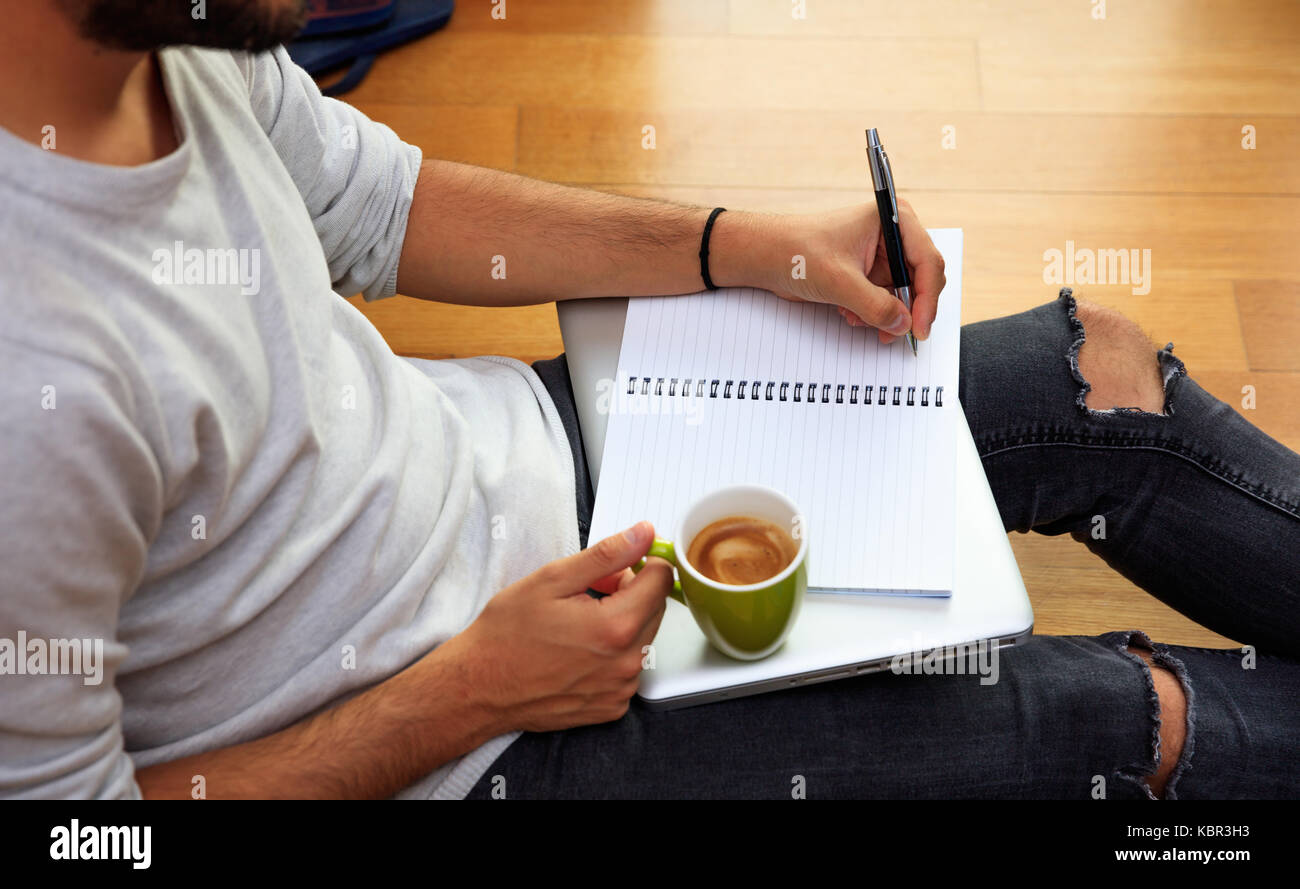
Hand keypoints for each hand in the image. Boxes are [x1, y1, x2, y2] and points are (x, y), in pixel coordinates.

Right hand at [450, 521, 672, 733]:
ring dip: (623, 623)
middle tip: (591, 591)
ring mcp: (620, 689)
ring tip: (579, 622)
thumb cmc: (507, 634)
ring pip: (643, 639)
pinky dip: (613, 655)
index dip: (643, 563)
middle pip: (655, 609)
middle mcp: (626, 663)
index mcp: (616, 626)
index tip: (622, 563)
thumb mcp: (553, 579)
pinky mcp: (611, 707)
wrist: (479, 686)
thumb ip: (607, 555)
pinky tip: (580, 651)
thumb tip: (643, 534)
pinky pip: (629, 669)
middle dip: (631, 592)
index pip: (662, 580)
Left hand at [759, 202, 945, 343]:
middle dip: (906, 309)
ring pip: (902, 296)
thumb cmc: (797, 251)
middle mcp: (892, 236)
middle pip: (920, 280)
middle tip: (894, 333)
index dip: (927, 298)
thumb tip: (903, 324)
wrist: (766, 257)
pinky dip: (871, 314)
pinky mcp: (868, 275)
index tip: (920, 327)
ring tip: (857, 318)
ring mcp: (881, 257)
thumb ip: (875, 305)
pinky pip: (884, 302)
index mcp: (893, 219)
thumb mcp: (839, 281)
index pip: (927, 261)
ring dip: (883, 315)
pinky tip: (849, 314)